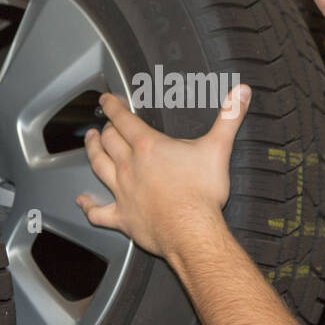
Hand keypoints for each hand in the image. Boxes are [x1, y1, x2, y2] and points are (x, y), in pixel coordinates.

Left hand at [76, 83, 251, 258]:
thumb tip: (241, 93)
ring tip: (90, 143)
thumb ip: (229, 118)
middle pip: (109, 141)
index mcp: (149, 147)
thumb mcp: (218, 148)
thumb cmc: (202, 193)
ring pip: (99, 166)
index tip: (106, 100)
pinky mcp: (122, 217)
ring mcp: (123, 192)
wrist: (192, 231)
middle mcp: (130, 166)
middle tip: (103, 123)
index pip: (124, 120)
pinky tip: (82, 201)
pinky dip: (88, 206)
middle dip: (104, 128)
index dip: (113, 107)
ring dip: (92, 152)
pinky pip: (98, 211)